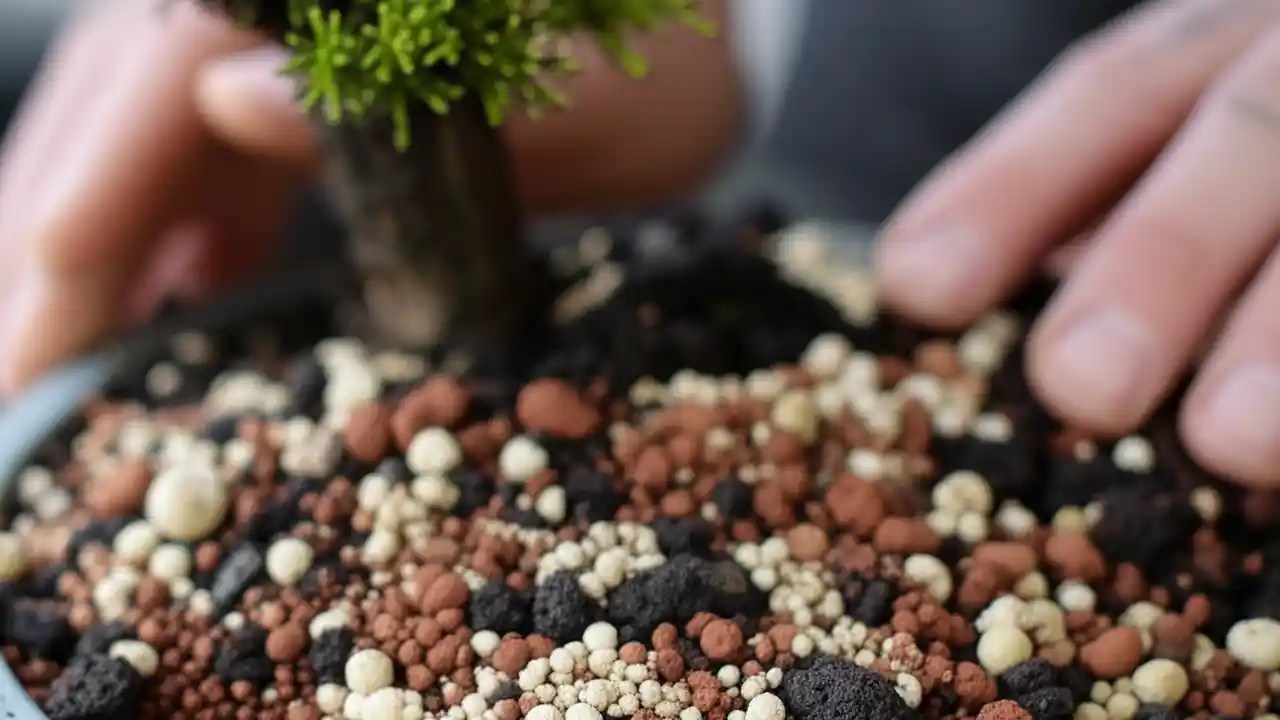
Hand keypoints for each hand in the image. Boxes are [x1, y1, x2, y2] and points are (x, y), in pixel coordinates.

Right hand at [0, 0, 739, 394]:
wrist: (685, 50)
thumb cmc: (658, 71)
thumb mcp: (587, 98)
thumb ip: (429, 97)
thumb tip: (233, 94)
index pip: (154, 87)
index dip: (89, 214)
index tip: (45, 336)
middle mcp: (278, 7)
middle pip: (110, 123)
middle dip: (58, 262)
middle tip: (22, 396)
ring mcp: (278, 48)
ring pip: (131, 151)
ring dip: (87, 265)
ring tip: (56, 380)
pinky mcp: (299, 99)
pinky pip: (196, 174)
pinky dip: (159, 254)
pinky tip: (147, 324)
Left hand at [876, 0, 1279, 485]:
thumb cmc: (1266, 147)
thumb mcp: (1206, 125)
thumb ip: (1106, 188)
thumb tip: (948, 285)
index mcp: (1237, 35)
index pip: (1115, 92)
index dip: (1012, 185)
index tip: (921, 285)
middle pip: (1249, 134)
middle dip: (1162, 257)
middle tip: (1082, 385)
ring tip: (1232, 442)